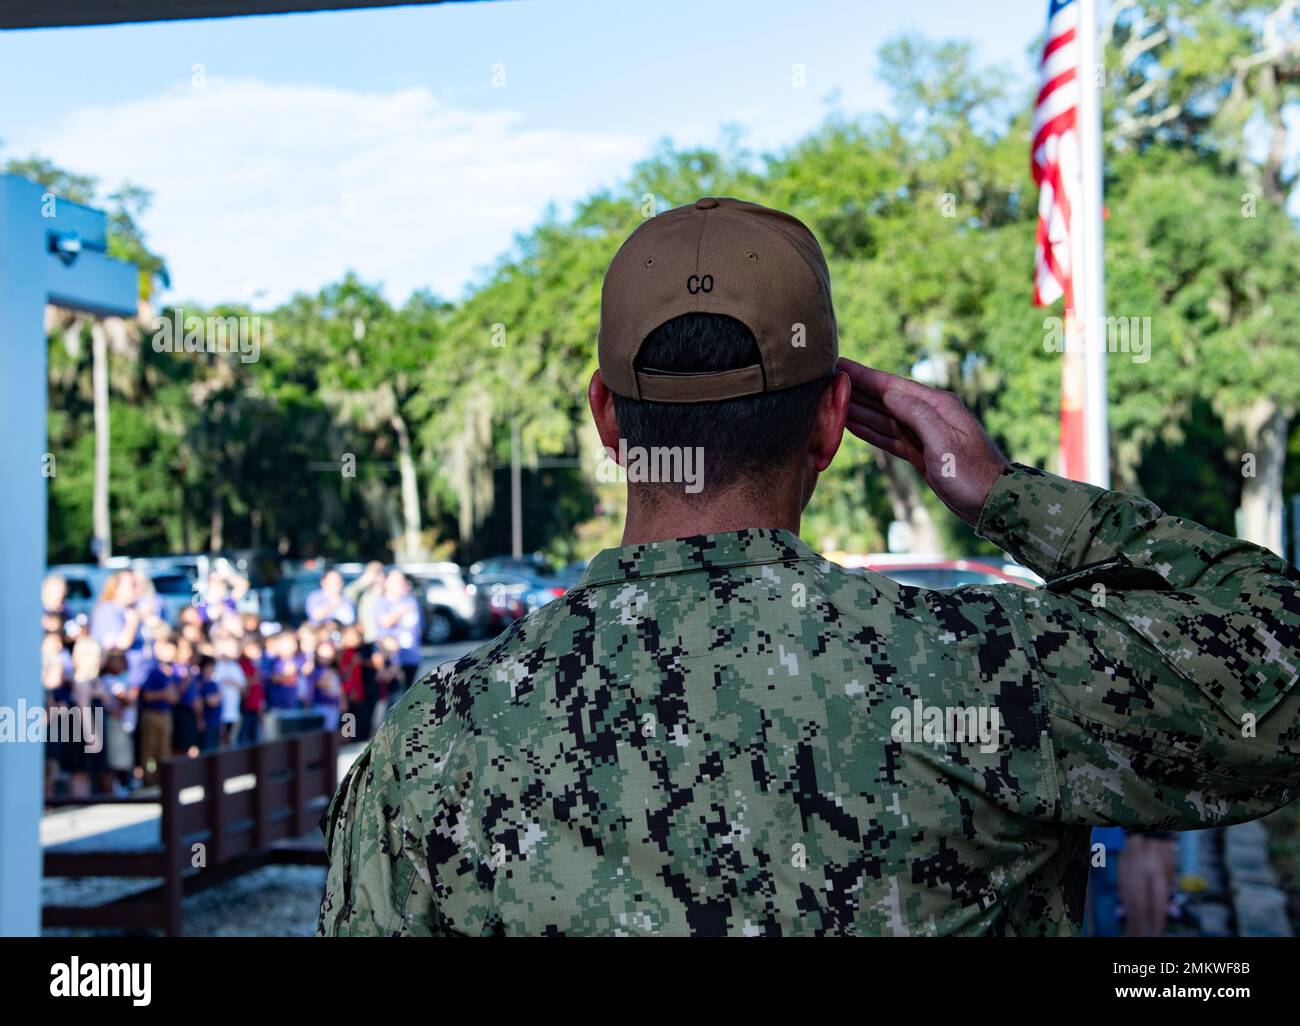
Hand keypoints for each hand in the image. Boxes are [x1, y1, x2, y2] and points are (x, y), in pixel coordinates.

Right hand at [838, 357, 1008, 526]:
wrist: (991, 503)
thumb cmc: (972, 473)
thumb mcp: (944, 443)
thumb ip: (917, 415)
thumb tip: (889, 392)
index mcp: (936, 405)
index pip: (892, 385)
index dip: (864, 375)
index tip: (838, 364)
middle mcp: (928, 415)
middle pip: (884, 399)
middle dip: (855, 389)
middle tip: (824, 379)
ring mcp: (923, 434)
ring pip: (882, 418)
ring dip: (857, 409)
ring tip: (830, 399)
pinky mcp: (920, 453)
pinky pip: (888, 437)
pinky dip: (868, 430)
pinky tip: (851, 424)